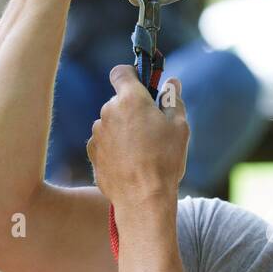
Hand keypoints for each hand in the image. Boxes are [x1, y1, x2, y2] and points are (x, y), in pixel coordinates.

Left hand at [87, 65, 188, 205]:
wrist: (142, 199)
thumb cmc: (164, 161)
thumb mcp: (179, 127)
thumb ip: (173, 100)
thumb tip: (172, 83)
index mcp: (130, 99)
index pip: (121, 72)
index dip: (131, 75)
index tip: (141, 85)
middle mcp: (108, 111)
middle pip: (119, 101)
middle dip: (133, 110)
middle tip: (152, 129)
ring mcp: (97, 132)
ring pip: (112, 123)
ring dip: (123, 130)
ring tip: (142, 152)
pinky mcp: (92, 152)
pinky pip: (105, 142)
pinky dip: (115, 148)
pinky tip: (130, 164)